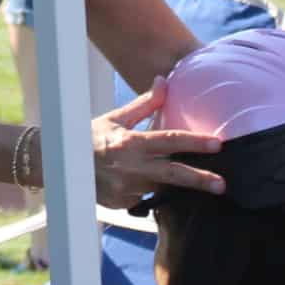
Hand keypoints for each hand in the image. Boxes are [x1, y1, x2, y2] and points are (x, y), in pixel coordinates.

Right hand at [87, 89, 223, 209]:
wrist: (61, 167)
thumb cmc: (91, 139)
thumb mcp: (116, 119)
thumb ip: (144, 105)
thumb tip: (164, 81)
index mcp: (130, 143)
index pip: (169, 141)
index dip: (195, 143)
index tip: (217, 144)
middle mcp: (131, 167)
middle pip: (173, 174)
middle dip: (200, 180)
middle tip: (222, 185)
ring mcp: (127, 189)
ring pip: (160, 186)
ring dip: (168, 182)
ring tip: (160, 174)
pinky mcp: (123, 204)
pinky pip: (145, 196)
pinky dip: (145, 188)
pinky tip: (131, 181)